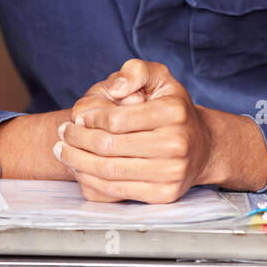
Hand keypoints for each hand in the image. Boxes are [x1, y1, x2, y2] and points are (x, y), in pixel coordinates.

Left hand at [55, 59, 213, 203]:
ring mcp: (172, 173)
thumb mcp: (159, 78)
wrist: (203, 147)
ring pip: (109, 172)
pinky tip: (81, 169)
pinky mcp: (164, 195)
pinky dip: (92, 182)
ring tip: (64, 151)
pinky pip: (117, 192)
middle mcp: (176, 144)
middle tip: (63, 134)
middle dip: (77, 141)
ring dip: (78, 162)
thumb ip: (135, 71)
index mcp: (173, 112)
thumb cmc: (174, 110)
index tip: (78, 118)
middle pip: (109, 147)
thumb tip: (116, 89)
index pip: (117, 120)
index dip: (90, 119)